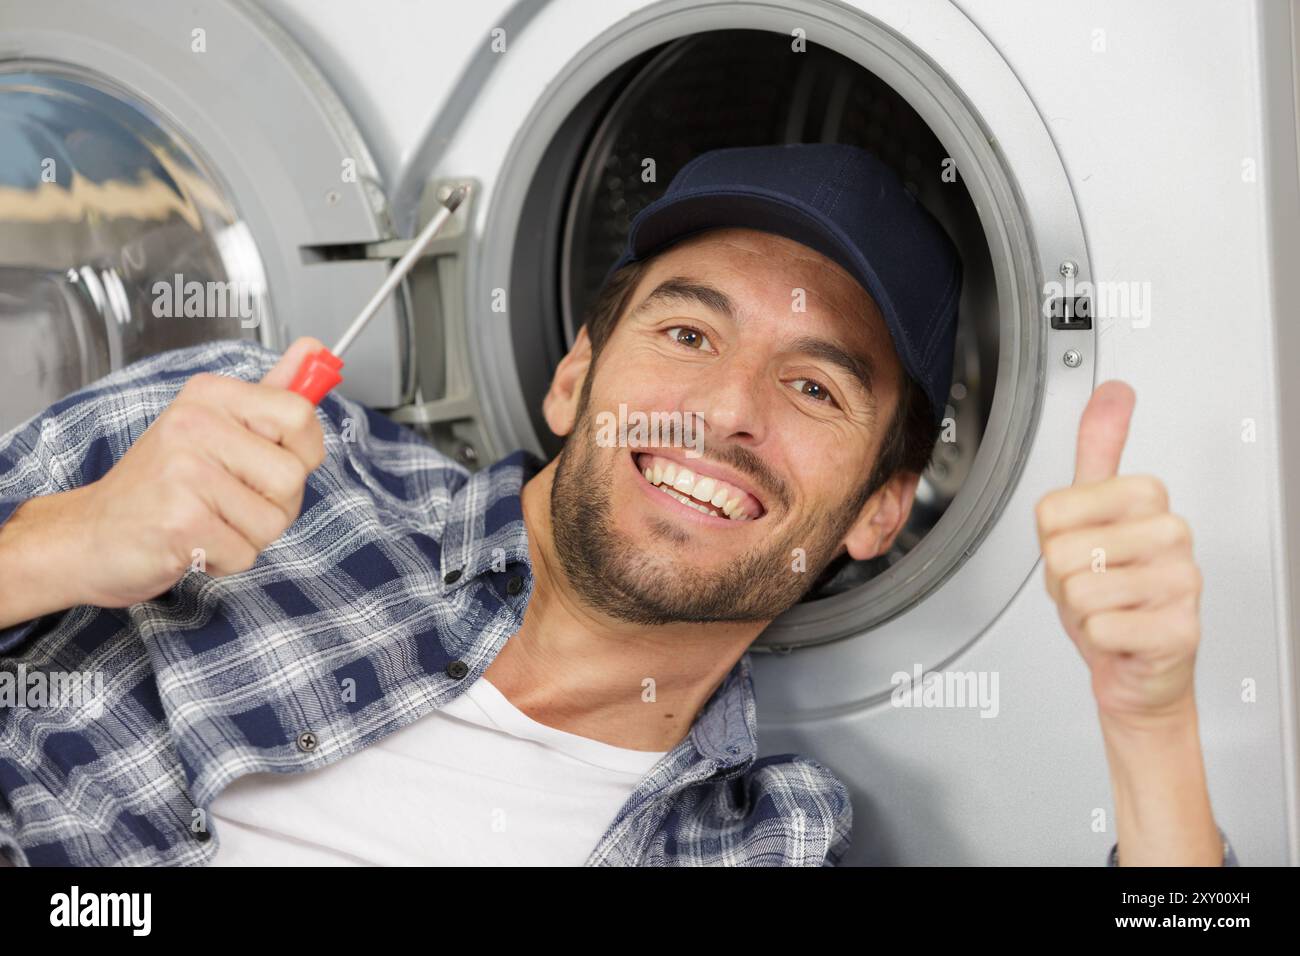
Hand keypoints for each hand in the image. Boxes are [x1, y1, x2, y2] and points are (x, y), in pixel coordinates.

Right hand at [68, 337, 328, 607]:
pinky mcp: (179, 522)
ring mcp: (185, 472)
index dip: (303, 450)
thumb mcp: (214, 425)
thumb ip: (268, 394)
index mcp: (210, 396)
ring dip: (250, 535)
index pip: (300, 414)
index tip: (274, 460)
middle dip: (275, 502)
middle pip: (293, 475)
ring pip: (274, 520)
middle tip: (230, 500)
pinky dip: (227, 559)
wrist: (91, 534)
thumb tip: (314, 350)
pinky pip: (245, 552)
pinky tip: (194, 541)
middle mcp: (194, 424)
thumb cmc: (161, 484)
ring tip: (209, 520)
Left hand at [1034, 381, 1203, 728]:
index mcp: (1148, 499)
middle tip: (1094, 585)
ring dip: (1080, 610)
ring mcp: (1182, 583)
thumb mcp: (1092, 513)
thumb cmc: (1111, 592)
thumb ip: (1099, 449)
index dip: (1051, 540)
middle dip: (1063, 578)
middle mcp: (1173, 535)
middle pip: (1061, 551)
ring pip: (1078, 589)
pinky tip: (1122, 635)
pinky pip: (1099, 628)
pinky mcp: (1179, 630)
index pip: (1052, 511)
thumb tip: (1114, 392)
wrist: (1137, 666)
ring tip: (1108, 609)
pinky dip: (1098, 639)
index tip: (1083, 547)